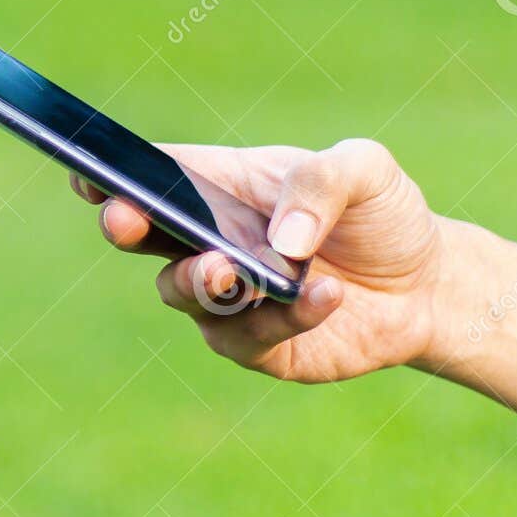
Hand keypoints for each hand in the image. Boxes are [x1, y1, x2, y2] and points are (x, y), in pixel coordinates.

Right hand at [72, 138, 446, 382]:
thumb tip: (279, 239)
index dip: (113, 175)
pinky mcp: (256, 346)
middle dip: (126, 225)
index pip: (155, 175)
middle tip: (125, 221)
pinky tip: (322, 297)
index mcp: (222, 187)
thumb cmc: (382, 215)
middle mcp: (210, 241)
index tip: (88, 176)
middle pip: (145, 234)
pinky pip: (245, 338)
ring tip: (234, 271)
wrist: (428, 288)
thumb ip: (321, 184)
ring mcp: (227, 297)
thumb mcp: (365, 171)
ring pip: (181, 291)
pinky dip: (281, 318)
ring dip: (200, 280)